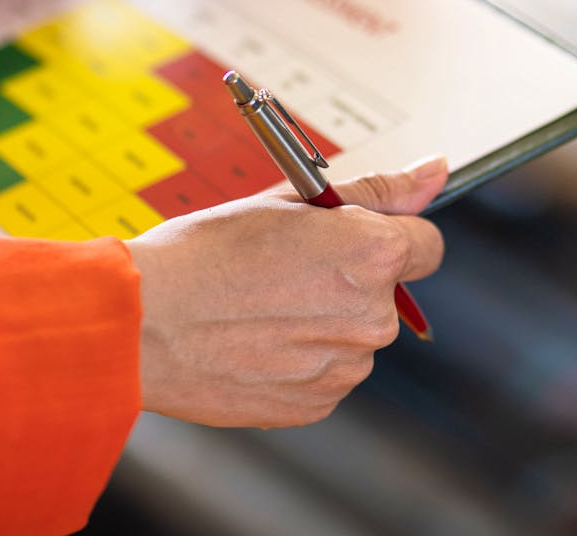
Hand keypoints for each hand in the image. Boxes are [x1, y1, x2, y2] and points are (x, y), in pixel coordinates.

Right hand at [125, 155, 446, 427]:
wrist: (142, 323)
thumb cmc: (206, 252)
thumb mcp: (290, 201)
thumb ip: (374, 191)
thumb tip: (434, 172)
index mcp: (375, 254)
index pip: (426, 245)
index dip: (390, 235)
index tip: (354, 238)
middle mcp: (374, 316)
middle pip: (385, 293)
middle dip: (347, 279)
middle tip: (282, 270)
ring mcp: (347, 367)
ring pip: (352, 336)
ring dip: (321, 322)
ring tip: (257, 308)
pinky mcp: (317, 404)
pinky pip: (325, 374)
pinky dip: (298, 360)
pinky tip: (253, 342)